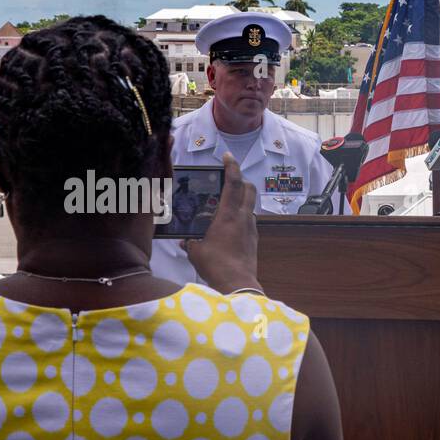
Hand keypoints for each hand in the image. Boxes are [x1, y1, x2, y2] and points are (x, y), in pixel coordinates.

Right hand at [183, 153, 260, 292]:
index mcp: (228, 215)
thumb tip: (185, 241)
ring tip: (225, 203)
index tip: (228, 156)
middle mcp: (243, 218)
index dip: (231, 167)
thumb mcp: (196, 250)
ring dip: (241, 199)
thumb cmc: (215, 265)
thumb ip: (191, 241)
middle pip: (248, 189)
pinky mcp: (254, 240)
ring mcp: (251, 229)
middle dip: (241, 179)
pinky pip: (249, 221)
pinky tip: (229, 225)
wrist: (237, 283)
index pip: (233, 183)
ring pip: (250, 205)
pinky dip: (241, 216)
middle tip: (229, 178)